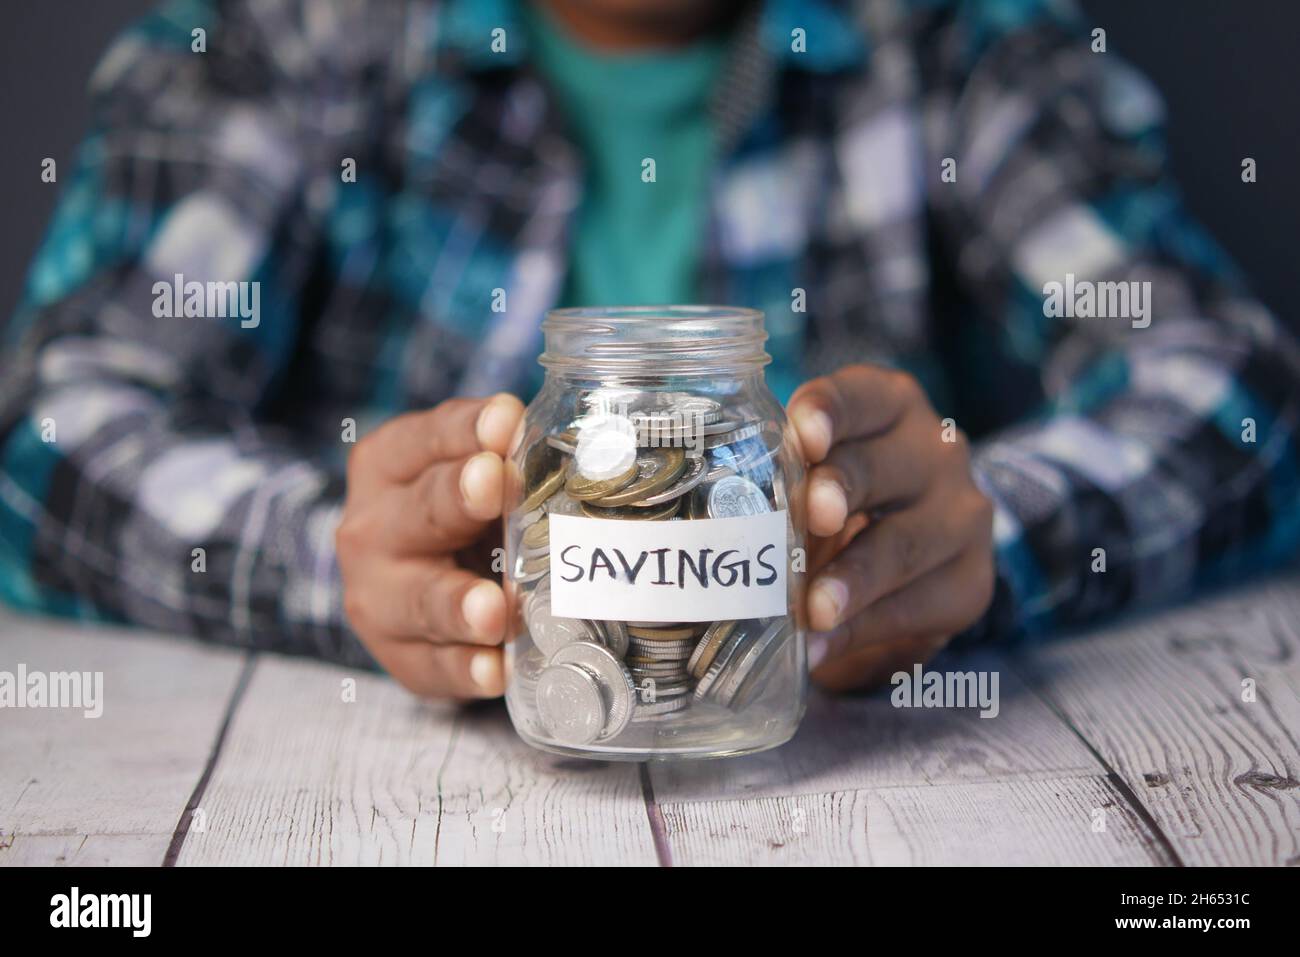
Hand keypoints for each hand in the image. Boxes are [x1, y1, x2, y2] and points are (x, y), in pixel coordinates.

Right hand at [336, 393, 523, 698]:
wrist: (417, 588)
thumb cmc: (462, 516)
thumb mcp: (476, 474)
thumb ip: (510, 457)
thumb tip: (581, 444)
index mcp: (388, 464)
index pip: (428, 438)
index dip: (468, 429)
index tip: (507, 420)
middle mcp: (372, 527)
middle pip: (422, 511)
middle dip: (458, 499)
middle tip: (494, 484)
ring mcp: (379, 598)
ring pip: (420, 600)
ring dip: (459, 605)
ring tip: (495, 610)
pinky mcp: (401, 657)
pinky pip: (433, 667)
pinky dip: (467, 671)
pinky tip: (497, 670)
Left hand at [787, 366, 994, 690]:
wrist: (906, 569)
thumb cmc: (835, 506)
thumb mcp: (808, 482)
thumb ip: (777, 483)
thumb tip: (709, 520)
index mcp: (888, 407)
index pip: (858, 397)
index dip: (829, 413)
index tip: (802, 437)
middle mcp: (934, 451)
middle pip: (882, 467)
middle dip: (841, 491)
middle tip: (810, 519)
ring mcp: (962, 515)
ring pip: (907, 542)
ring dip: (854, 579)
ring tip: (813, 612)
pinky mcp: (971, 580)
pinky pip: (920, 604)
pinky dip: (864, 629)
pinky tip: (823, 647)